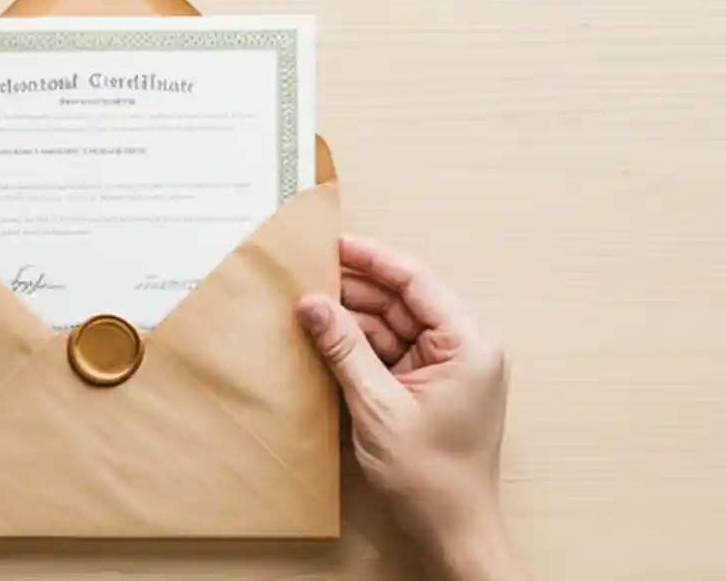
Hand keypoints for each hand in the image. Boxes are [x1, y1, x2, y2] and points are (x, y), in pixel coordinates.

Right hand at [298, 236, 521, 579]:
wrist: (452, 532)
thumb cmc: (432, 478)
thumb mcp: (378, 407)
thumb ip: (344, 349)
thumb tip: (313, 304)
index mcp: (467, 345)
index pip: (416, 282)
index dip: (373, 259)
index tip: (335, 243)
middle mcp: (463, 349)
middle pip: (402, 301)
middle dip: (356, 289)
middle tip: (308, 274)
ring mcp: (445, 369)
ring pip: (392, 326)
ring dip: (352, 318)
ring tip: (308, 306)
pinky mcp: (427, 388)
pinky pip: (389, 353)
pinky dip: (358, 347)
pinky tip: (325, 337)